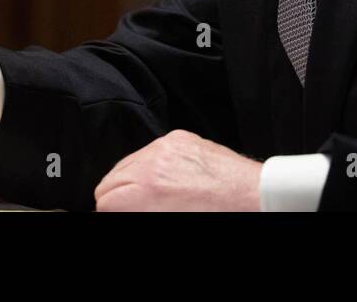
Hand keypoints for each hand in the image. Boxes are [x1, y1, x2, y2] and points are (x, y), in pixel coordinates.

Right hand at [93, 129, 262, 210]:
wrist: (252, 197)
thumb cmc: (216, 215)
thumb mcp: (166, 219)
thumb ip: (137, 213)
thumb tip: (117, 211)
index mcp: (149, 190)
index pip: (104, 200)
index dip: (108, 213)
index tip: (115, 216)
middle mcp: (154, 162)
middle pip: (110, 180)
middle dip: (115, 198)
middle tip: (128, 210)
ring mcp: (166, 146)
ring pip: (127, 162)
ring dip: (130, 180)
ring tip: (146, 198)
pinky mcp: (179, 138)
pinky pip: (149, 151)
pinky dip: (149, 166)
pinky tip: (163, 181)